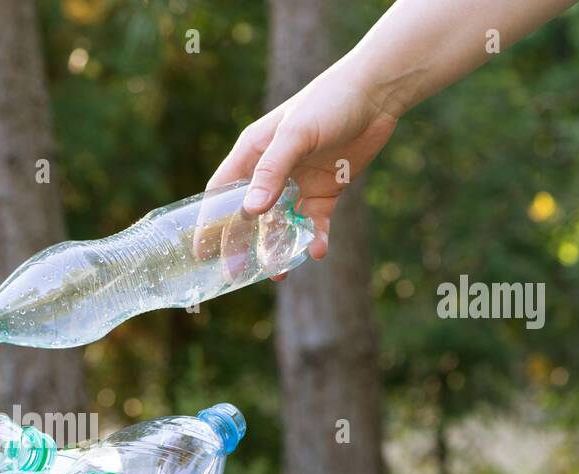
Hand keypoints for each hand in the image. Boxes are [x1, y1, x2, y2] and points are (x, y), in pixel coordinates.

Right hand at [207, 61, 399, 266]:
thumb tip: (249, 211)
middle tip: (235, 275)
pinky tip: (317, 250)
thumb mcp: (296, 134)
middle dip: (241, 246)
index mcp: (253, 153)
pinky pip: (315, 222)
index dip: (209, 222)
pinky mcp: (325, 191)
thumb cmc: (329, 101)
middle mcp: (272, 171)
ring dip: (278, 249)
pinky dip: (314, 238)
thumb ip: (272, 171)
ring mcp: (298, 183)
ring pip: (281, 225)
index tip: (200, 252)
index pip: (222, 193)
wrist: (378, 93)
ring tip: (279, 274)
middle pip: (248, 216)